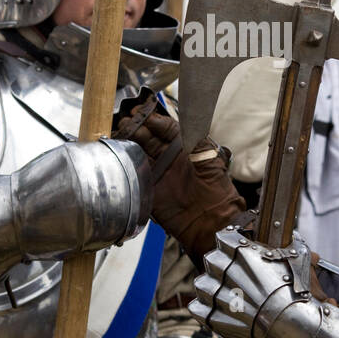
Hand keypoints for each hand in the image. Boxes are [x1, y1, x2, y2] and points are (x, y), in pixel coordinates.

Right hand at [113, 98, 245, 261]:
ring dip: (130, 140)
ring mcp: (159, 172)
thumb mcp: (210, 159)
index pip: (167, 128)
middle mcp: (170, 158)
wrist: (210, 222)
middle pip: (150, 137)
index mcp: (185, 148)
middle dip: (138, 127)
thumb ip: (196, 140)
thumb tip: (185, 122)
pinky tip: (121, 153)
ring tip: (122, 130)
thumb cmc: (217, 191)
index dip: (156, 120)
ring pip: (140, 151)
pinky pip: (135, 172)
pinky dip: (127, 162)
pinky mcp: (149, 188)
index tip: (146, 115)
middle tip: (129, 121)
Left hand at [189, 230, 319, 337]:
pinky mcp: (213, 316)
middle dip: (221, 267)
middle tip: (234, 276)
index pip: (223, 238)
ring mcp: (216, 293)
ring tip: (226, 295)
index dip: (231, 246)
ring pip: (202, 284)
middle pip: (211, 260)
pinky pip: (198, 308)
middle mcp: (224, 269)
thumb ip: (290, 252)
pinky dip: (205, 310)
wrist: (290, 325)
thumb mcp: (296, 263)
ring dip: (211, 289)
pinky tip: (219, 311)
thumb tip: (302, 250)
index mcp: (240, 251)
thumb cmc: (295, 293)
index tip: (237, 253)